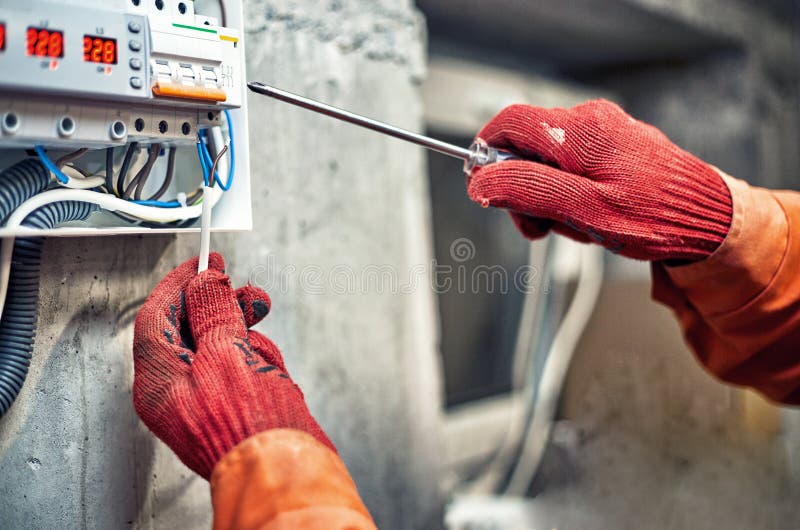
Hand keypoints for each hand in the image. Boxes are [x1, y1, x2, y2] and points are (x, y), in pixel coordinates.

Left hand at [133, 254, 333, 479]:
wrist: (286, 475)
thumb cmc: (251, 429)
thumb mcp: (227, 355)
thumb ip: (213, 312)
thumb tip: (205, 283)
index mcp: (160, 382)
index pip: (157, 318)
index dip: (180, 284)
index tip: (202, 263)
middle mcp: (177, 392)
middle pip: (189, 329)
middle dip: (221, 308)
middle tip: (244, 293)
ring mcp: (206, 400)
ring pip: (219, 346)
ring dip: (244, 336)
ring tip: (264, 345)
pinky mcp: (234, 406)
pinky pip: (240, 368)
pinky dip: (257, 359)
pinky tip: (272, 368)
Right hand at [467, 100, 732, 260]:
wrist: (710, 220)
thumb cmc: (655, 218)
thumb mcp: (583, 212)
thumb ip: (528, 192)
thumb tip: (483, 182)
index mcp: (580, 131)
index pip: (509, 123)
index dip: (485, 152)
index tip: (481, 185)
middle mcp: (591, 121)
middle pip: (526, 145)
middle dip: (521, 188)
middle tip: (537, 225)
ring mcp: (605, 131)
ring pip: (548, 160)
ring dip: (547, 197)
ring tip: (574, 225)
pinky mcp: (615, 146)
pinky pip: (573, 166)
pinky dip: (569, 193)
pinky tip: (590, 217)